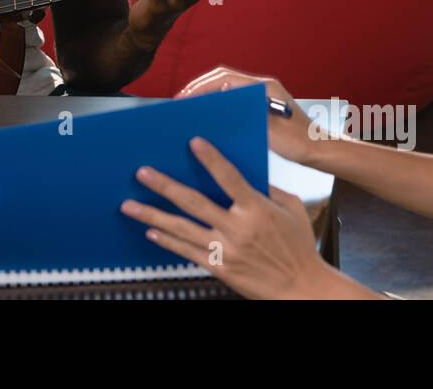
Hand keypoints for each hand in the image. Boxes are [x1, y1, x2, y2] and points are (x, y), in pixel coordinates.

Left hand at [120, 137, 329, 298]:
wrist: (302, 289)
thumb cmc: (299, 247)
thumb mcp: (291, 209)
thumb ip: (268, 190)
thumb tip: (247, 174)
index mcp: (257, 209)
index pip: (230, 178)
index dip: (211, 159)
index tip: (194, 142)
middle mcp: (237, 229)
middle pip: (194, 203)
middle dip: (165, 186)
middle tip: (142, 173)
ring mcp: (226, 250)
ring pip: (182, 229)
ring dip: (153, 216)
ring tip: (129, 206)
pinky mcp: (220, 267)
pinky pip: (187, 252)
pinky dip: (167, 242)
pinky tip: (151, 232)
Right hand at [177, 66, 319, 166]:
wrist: (321, 150)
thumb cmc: (299, 142)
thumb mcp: (269, 131)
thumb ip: (245, 118)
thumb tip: (217, 107)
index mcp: (264, 87)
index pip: (224, 78)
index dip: (200, 86)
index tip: (183, 97)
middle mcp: (263, 86)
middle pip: (223, 78)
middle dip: (200, 88)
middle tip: (180, 101)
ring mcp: (264, 95)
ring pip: (228, 88)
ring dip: (209, 95)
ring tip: (191, 109)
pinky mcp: (264, 106)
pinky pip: (235, 100)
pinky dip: (220, 104)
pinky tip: (211, 119)